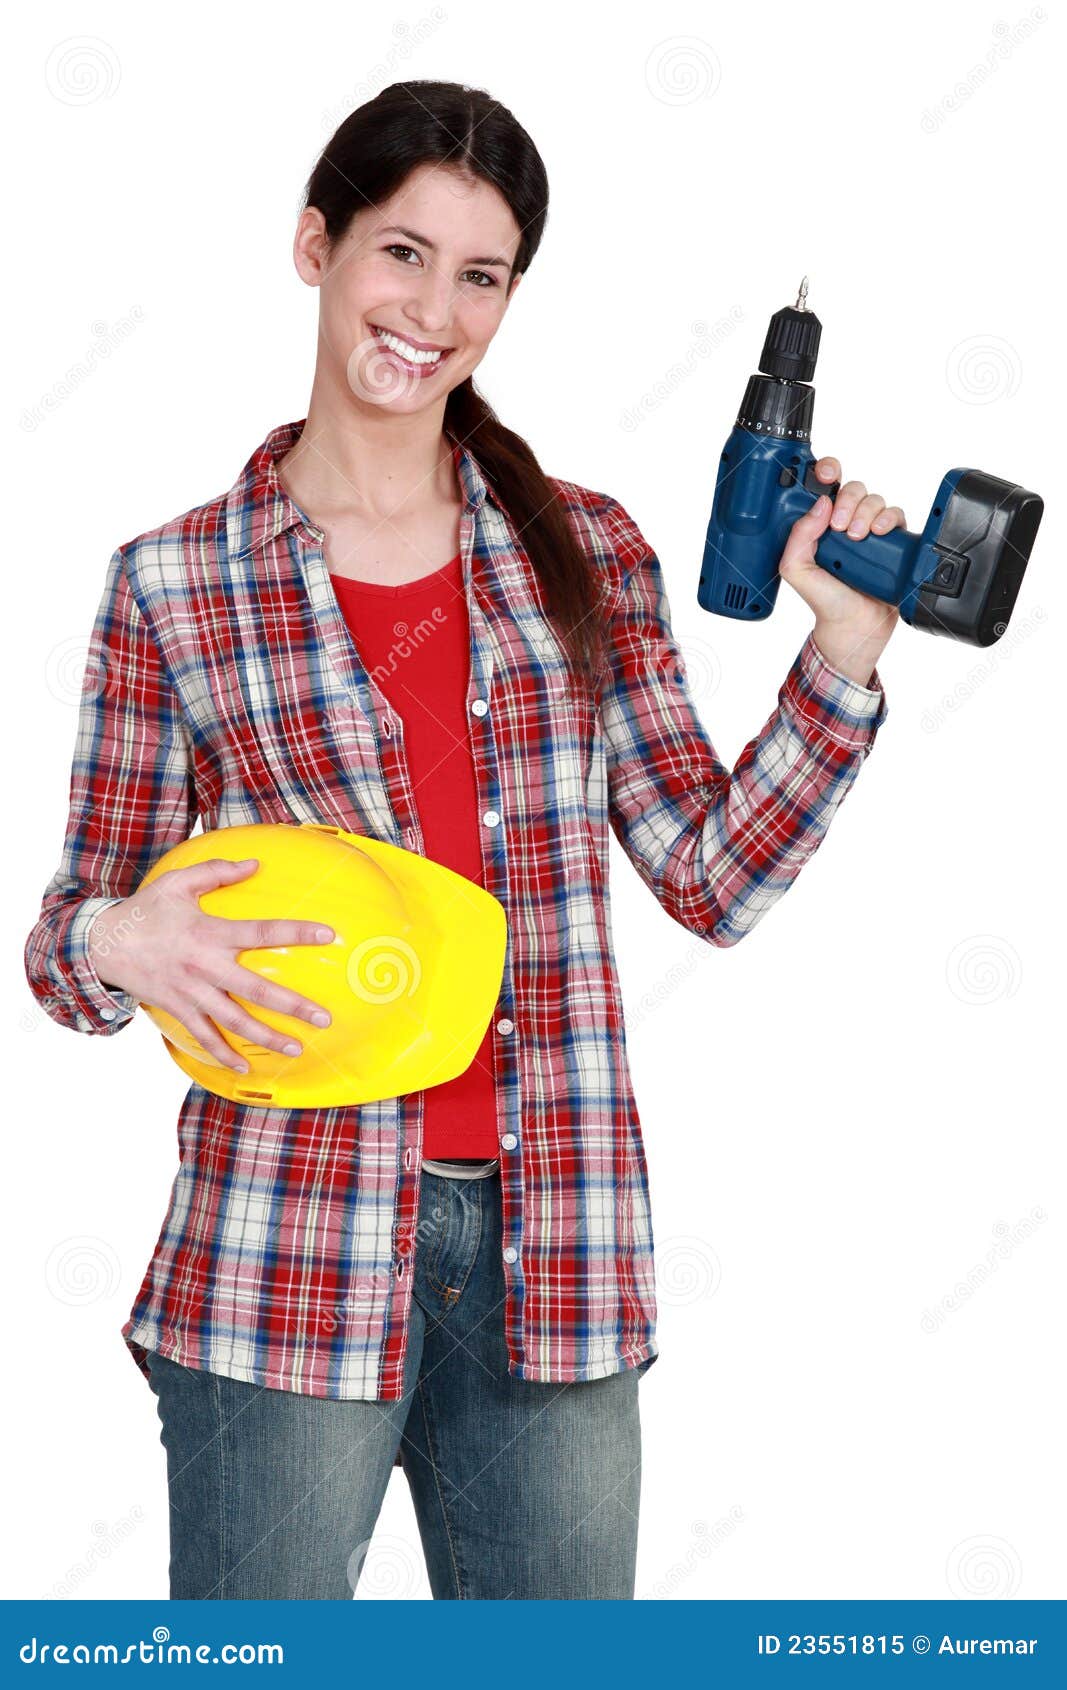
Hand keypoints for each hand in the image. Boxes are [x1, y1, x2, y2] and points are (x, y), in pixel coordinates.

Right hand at [87, 857, 335, 1073]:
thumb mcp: (178, 883)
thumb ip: (217, 872)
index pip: (263, 932)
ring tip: (297, 1049)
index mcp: (211, 933)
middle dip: (293, 1006)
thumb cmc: (145, 911)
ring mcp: (192, 992)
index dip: (297, 933)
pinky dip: (224, 1055)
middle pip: (257, 991)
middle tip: (324, 1018)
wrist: (102, 944)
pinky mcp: (178, 1009)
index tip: (329, 935)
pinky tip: (244, 1068)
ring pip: (235, 1022)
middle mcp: (205, 967)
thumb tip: (255, 863)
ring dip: (268, 1038)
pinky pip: (204, 1037)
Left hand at [779, 456, 904, 684]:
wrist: (852, 627)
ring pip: (874, 499)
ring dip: (866, 513)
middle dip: (847, 501)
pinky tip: (879, 533)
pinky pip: (896, 515)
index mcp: (820, 525)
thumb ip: (798, 537)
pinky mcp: (892, 541)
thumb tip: (820, 505)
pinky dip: (888, 519)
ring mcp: (869, 531)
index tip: (825, 475)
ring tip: (857, 537)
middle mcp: (845, 522)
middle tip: (839, 526)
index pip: (825, 486)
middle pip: (853, 488)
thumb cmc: (824, 600)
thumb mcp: (796, 570)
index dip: (827, 471)